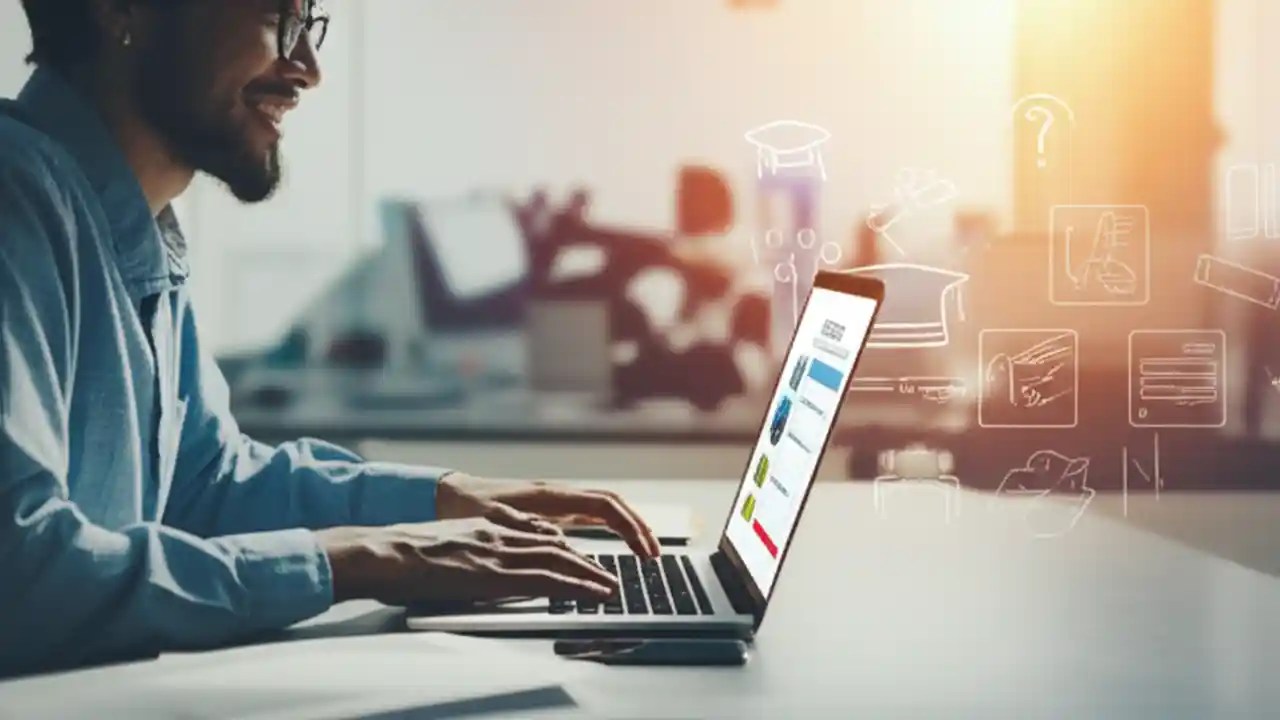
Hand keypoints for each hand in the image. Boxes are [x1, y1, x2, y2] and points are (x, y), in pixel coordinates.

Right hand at [317, 519, 618, 605]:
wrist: (384, 552)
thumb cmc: (402, 554)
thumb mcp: (443, 544)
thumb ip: (469, 551)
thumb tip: (480, 568)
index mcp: (484, 528)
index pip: (534, 536)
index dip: (561, 549)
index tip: (579, 559)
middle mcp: (497, 535)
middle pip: (553, 545)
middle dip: (583, 561)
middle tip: (605, 574)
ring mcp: (498, 553)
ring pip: (557, 559)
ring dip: (588, 574)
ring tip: (609, 587)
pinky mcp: (495, 573)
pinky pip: (545, 578)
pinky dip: (574, 585)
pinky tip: (591, 593)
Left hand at [436, 474, 660, 557]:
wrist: (449, 496)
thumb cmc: (469, 509)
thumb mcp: (498, 523)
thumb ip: (531, 531)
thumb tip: (564, 544)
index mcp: (551, 496)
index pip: (604, 506)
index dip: (629, 526)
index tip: (644, 549)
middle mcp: (558, 495)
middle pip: (612, 504)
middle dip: (637, 526)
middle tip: (654, 554)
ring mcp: (556, 501)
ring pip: (603, 508)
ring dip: (626, 526)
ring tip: (642, 550)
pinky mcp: (550, 509)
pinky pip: (589, 514)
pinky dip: (608, 527)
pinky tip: (614, 543)